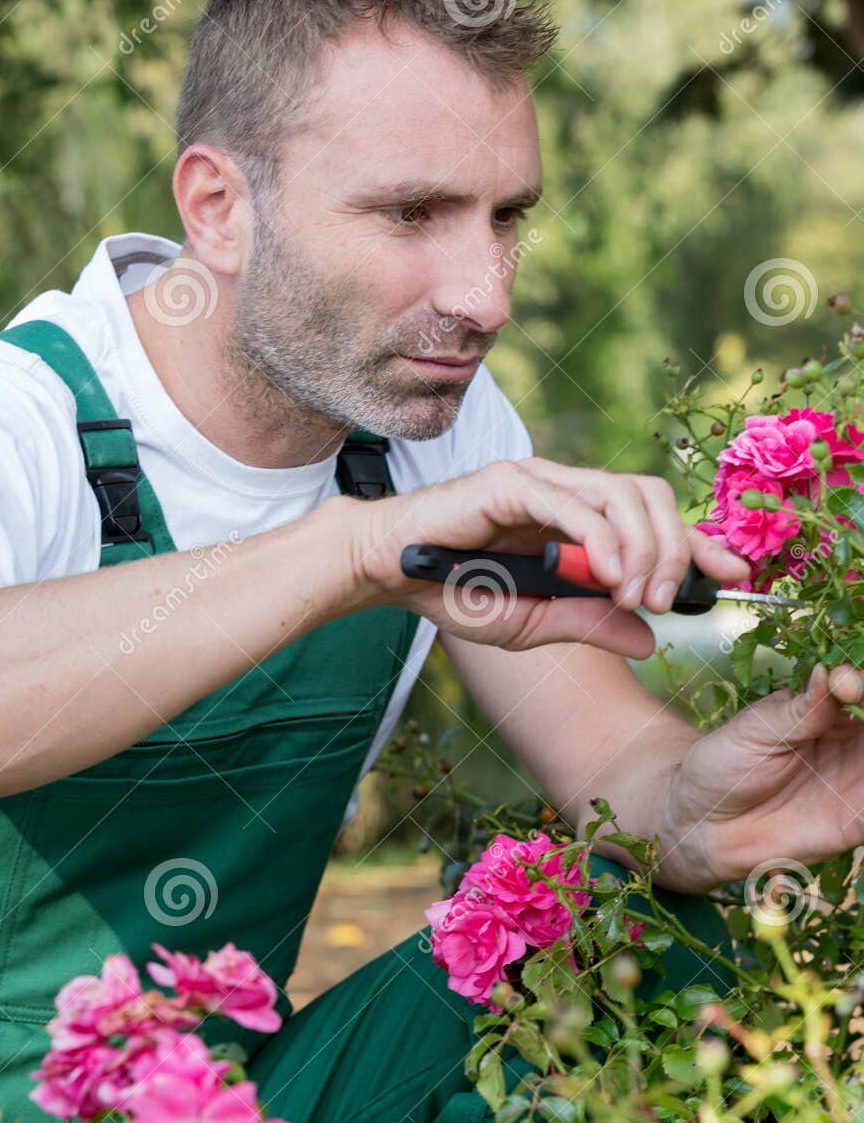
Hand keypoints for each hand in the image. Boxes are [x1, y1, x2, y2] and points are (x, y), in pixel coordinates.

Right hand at [341, 456, 750, 658]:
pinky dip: (604, 542)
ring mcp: (542, 480)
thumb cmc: (452, 591)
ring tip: (642, 596)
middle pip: (651, 496)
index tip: (735, 576)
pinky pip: (577, 506)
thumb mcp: (536, 623)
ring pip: (624, 495)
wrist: (387, 571)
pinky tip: (612, 576)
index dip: (701, 542)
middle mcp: (567, 490)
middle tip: (672, 601)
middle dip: (679, 547)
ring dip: (646, 548)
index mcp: (578, 519)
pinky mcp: (512, 482)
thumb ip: (592, 624)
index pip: (655, 516)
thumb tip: (652, 642)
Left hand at [663, 662, 863, 890]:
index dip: (862, 685)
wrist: (702, 821)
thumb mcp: (757, 730)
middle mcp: (858, 743)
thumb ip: (801, 710)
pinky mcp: (858, 822)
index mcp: (835, 710)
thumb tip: (830, 673)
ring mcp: (861, 782)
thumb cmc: (724, 764)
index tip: (844, 683)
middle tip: (863, 702)